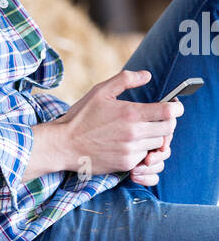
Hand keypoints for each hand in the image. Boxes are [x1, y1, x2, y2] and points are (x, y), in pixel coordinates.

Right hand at [50, 69, 181, 176]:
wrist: (63, 145)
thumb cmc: (80, 116)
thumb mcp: (100, 91)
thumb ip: (126, 79)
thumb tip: (147, 75)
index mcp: (131, 113)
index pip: (169, 112)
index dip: (176, 108)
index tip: (174, 106)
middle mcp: (134, 133)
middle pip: (169, 129)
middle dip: (167, 123)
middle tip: (158, 119)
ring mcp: (130, 150)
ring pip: (158, 144)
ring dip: (154, 137)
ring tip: (141, 131)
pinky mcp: (126, 164)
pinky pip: (144, 156)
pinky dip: (141, 150)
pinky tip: (129, 144)